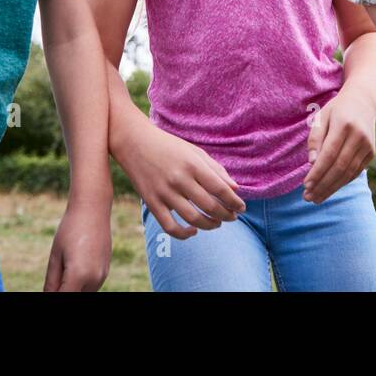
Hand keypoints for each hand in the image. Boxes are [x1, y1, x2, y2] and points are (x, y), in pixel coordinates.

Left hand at [43, 201, 111, 291]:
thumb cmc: (70, 229)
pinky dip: (82, 283)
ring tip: (65, 266)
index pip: (62, 297)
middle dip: (63, 290)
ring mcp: (102, 275)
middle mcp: (94, 279)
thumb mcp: (55, 256)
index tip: (48, 289)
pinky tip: (75, 265)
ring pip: (84, 294)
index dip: (52, 296)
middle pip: (74, 296)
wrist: (93, 209)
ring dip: (73, 288)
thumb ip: (51, 282)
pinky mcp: (106, 270)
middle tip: (56, 273)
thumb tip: (48, 296)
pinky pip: (91, 286)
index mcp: (78, 275)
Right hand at [118, 120, 245, 238]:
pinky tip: (193, 230)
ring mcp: (164, 192)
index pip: (220, 189)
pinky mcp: (151, 202)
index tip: (241, 208)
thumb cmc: (169, 146)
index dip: (234, 202)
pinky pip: (169, 227)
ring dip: (209, 225)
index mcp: (193, 164)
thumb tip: (235, 189)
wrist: (134, 142)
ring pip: (192, 219)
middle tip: (232, 217)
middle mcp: (179, 179)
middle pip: (210, 206)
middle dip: (226, 215)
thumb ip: (215, 169)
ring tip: (217, 223)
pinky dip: (184, 234)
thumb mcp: (194, 151)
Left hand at [303, 85, 375, 202]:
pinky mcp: (371, 153)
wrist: (363, 101)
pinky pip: (355, 172)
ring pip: (349, 173)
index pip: (329, 154)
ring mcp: (368, 145)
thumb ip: (315, 139)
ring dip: (332, 188)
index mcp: (344, 124)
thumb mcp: (321, 117)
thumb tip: (312, 163)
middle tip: (308, 197)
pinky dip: (342, 182)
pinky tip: (329, 189)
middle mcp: (359, 136)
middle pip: (340, 167)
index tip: (305, 185)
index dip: (318, 172)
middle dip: (323, 184)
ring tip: (316, 198)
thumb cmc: (336, 110)